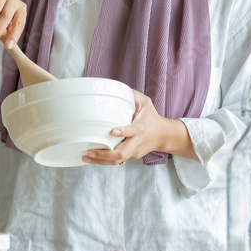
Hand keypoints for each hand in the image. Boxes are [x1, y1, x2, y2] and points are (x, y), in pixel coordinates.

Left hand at [82, 90, 196, 164]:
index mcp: (141, 128)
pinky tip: (91, 159)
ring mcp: (134, 152)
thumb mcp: (146, 103)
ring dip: (101, 160)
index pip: (133, 131)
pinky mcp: (130, 156)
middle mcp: (137, 142)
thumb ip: (132, 96)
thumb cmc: (152, 117)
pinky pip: (116, 161)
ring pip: (117, 160)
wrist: (164, 136)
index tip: (112, 131)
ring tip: (86, 157)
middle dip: (105, 154)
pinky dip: (103, 161)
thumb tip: (115, 88)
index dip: (123, 132)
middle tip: (90, 151)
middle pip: (122, 153)